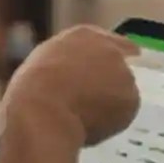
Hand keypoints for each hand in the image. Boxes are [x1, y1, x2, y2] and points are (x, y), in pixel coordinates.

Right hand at [1, 26, 140, 146]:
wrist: (42, 110)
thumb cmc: (32, 89)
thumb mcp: (44, 62)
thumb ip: (67, 62)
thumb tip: (73, 75)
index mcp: (84, 35)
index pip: (110, 42)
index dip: (110, 60)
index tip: (106, 76)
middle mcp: (109, 48)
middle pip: (120, 68)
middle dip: (110, 84)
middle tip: (90, 103)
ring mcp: (124, 73)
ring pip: (122, 93)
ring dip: (111, 104)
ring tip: (86, 118)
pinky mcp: (131, 99)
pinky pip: (124, 114)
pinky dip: (113, 122)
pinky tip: (92, 126)